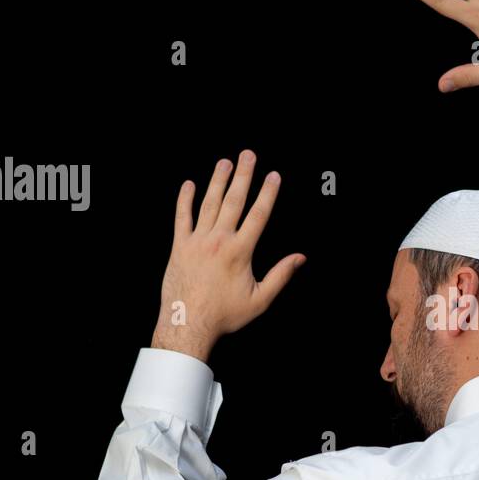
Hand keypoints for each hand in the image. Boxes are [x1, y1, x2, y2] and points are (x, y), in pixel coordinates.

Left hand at [151, 150, 305, 362]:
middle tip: (248, 155)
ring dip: (217, 181)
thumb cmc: (224, 315)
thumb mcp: (259, 299)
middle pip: (234, 201)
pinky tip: (189, 185)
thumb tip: (299, 258)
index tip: (274, 176)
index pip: (258, 215)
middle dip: (243, 176)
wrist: (187, 324)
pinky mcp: (178, 246)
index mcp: (240, 252)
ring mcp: (196, 241)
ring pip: (209, 204)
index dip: (268, 193)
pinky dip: (185, 200)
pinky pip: (181, 217)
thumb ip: (281, 276)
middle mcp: (218, 241)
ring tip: (224, 162)